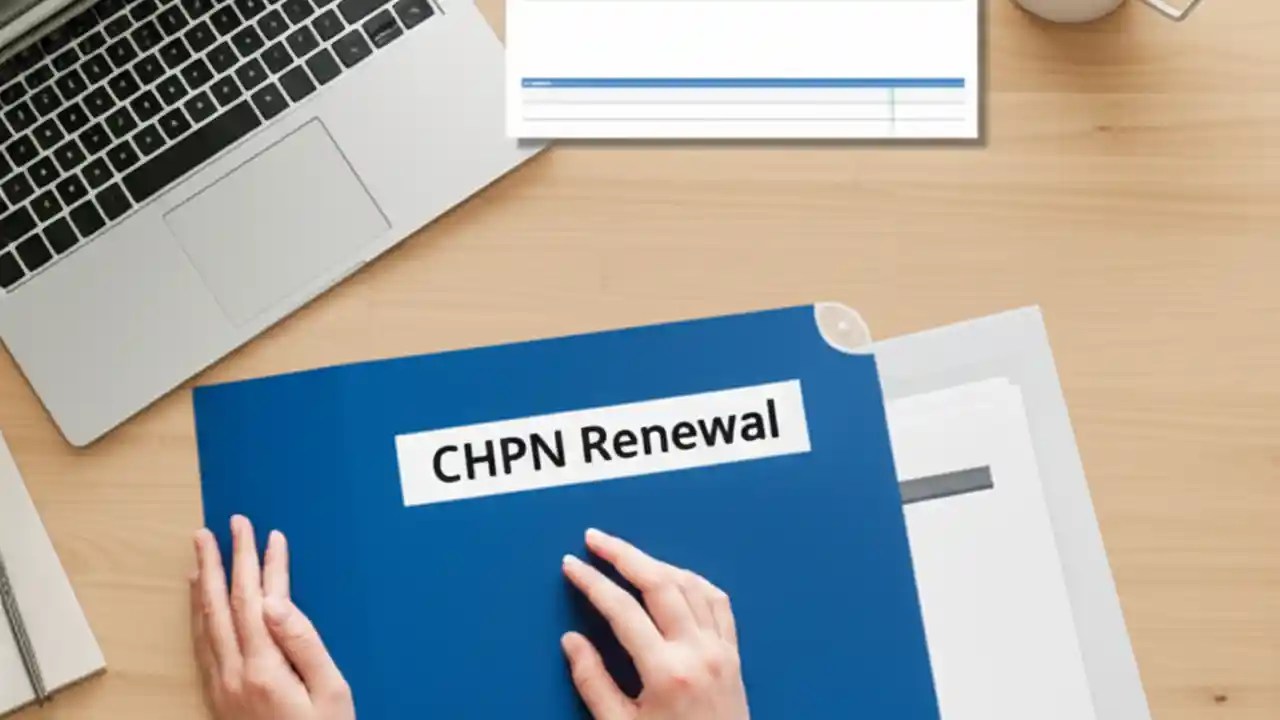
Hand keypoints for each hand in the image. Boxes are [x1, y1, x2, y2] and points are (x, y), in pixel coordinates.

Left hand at [190, 516, 354, 719]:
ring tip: (203, 551)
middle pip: (225, 604)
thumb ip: (303, 642)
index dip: (265, 564)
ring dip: (206, 582)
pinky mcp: (218, 698)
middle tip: (226, 525)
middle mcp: (235, 674)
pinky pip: (202, 644)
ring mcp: (222, 687)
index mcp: (265, 668)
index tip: (270, 535)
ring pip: (206, 622)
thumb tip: (275, 601)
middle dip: (226, 560)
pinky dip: (199, 614)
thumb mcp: (330, 691)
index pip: (259, 601)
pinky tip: (201, 601)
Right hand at [561, 529, 749, 719]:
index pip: (622, 610)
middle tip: (595, 538)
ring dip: (657, 563)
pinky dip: (693, 582)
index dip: (593, 582)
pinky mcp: (734, 656)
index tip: (572, 565)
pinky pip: (717, 602)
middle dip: (624, 554)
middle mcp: (698, 652)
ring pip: (691, 585)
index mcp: (666, 671)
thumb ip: (593, 682)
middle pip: (660, 582)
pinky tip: (674, 577)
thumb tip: (571, 640)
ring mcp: (721, 651)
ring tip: (627, 556)